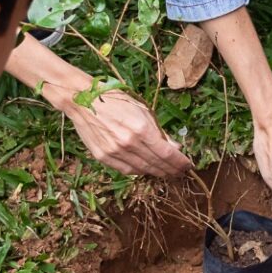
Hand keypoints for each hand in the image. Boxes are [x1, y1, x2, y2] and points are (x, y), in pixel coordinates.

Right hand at [60, 89, 192, 177]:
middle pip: (156, 164)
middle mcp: (129, 144)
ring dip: (156, 172)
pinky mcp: (103, 157)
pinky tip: (146, 169)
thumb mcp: (142, 110)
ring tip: (166, 172)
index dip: (180, 162)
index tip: (188, 166)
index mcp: (141, 129)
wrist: (83, 100)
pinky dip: (138, 171)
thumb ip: (159, 131)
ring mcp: (114, 152)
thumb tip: (175, 147)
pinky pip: (126, 170)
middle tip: (180, 172)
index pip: (167, 153)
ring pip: (142, 170)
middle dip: (171, 170)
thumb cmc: (116, 100)